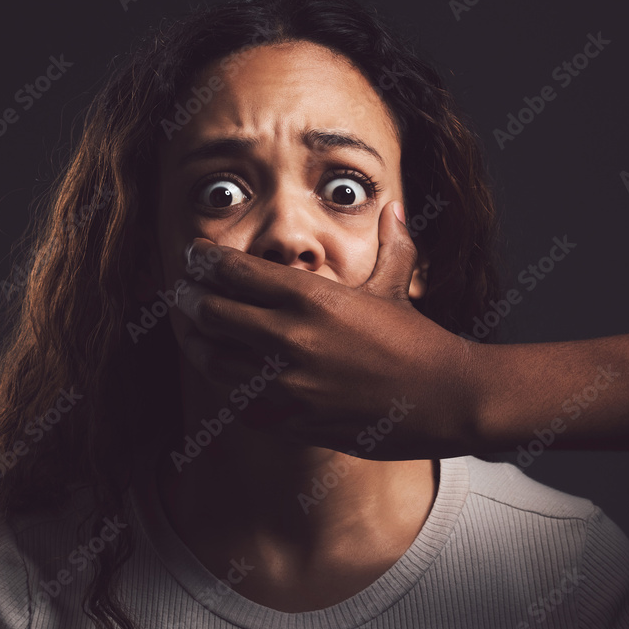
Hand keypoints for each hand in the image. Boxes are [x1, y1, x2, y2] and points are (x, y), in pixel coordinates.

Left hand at [176, 200, 481, 459]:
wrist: (446, 399)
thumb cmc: (420, 340)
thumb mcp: (396, 287)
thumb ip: (388, 244)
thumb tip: (394, 207)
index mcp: (311, 297)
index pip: (235, 272)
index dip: (205, 262)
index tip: (193, 258)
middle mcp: (291, 337)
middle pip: (214, 313)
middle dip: (190, 300)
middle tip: (181, 293)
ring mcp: (288, 384)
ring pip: (217, 362)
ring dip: (198, 344)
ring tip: (191, 333)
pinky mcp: (293, 420)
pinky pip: (241, 403)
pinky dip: (227, 386)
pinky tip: (223, 375)